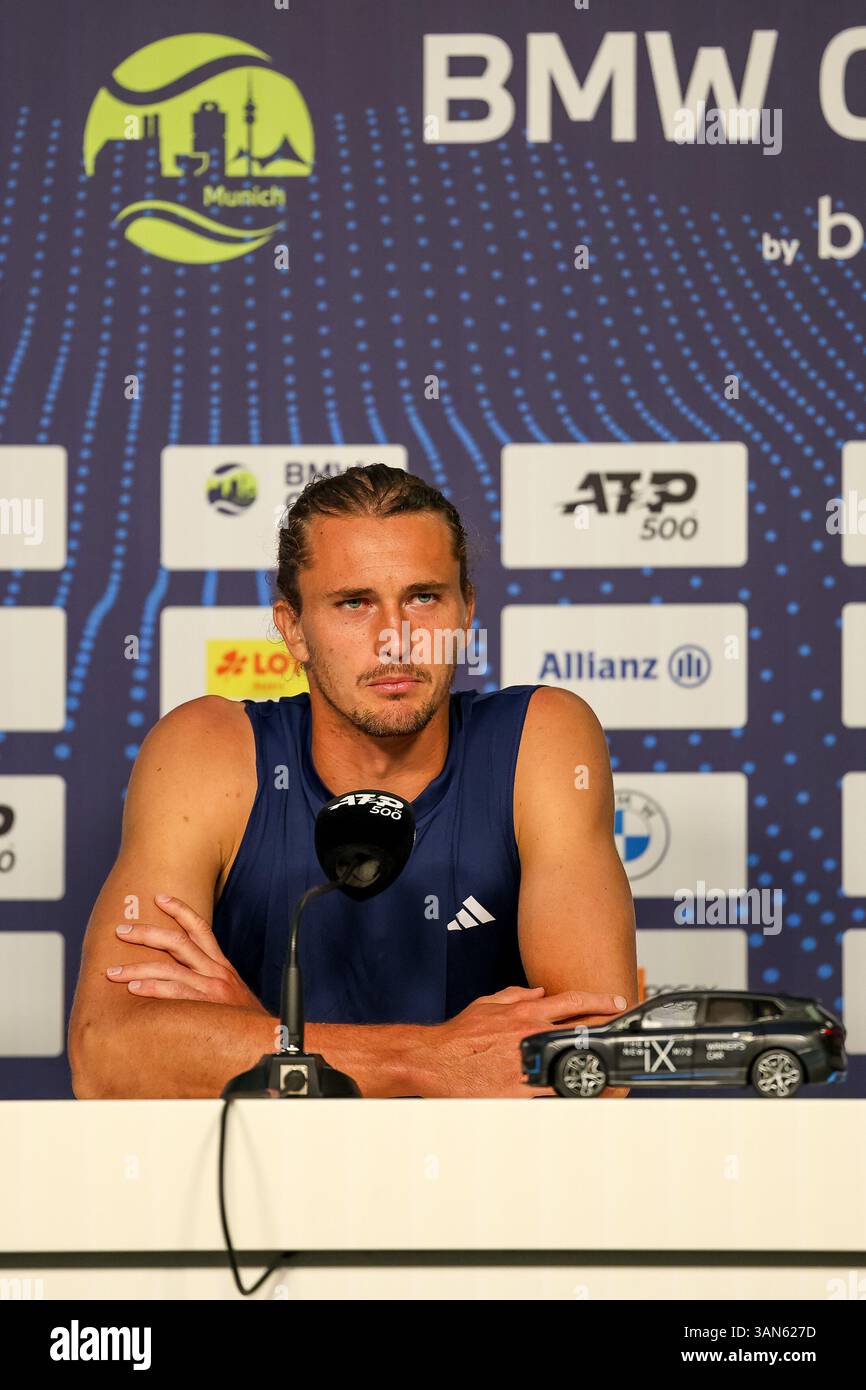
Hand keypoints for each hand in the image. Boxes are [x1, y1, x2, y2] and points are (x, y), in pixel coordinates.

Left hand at [106, 893, 266, 1010]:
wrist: (270, 1039)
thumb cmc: (245, 1022)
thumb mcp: (231, 995)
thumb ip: (209, 985)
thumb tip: (180, 984)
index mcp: (221, 966)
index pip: (200, 928)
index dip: (180, 910)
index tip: (159, 897)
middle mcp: (216, 971)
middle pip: (177, 941)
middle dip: (146, 933)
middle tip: (122, 930)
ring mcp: (212, 987)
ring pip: (169, 966)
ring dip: (137, 967)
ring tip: (112, 972)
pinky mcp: (208, 1005)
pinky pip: (175, 992)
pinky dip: (152, 988)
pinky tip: (133, 989)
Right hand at [421, 985, 628, 1097]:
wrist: (435, 1060)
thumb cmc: (458, 1035)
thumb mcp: (486, 1004)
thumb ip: (514, 995)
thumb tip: (538, 992)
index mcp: (524, 1013)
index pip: (572, 1001)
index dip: (599, 1000)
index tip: (616, 1002)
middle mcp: (530, 1035)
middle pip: (581, 1029)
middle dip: (607, 1028)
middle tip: (624, 1031)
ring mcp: (528, 1063)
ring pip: (573, 1062)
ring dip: (593, 1063)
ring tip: (613, 1066)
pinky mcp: (520, 1090)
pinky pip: (553, 1091)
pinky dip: (569, 1091)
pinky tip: (584, 1092)